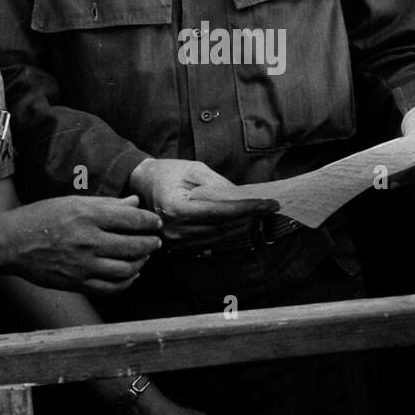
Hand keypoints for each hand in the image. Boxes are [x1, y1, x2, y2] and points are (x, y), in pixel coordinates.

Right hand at [0, 194, 161, 293]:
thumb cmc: (41, 217)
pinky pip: (112, 288)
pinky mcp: (78, 283)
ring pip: (127, 269)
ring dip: (142, 262)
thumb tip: (134, 202)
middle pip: (134, 246)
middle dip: (151, 243)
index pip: (132, 220)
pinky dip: (127, 282)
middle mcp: (89, 241)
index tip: (155, 223)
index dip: (150, 222)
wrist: (12, 243)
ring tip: (144, 256)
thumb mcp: (73, 202)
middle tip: (155, 241)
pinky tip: (131, 275)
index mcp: (88, 216)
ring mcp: (84, 265)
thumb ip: (107, 204)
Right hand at [130, 158, 278, 245]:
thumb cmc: (167, 172)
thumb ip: (218, 183)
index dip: (246, 209)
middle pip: (222, 227)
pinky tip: (245, 222)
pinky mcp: (180, 245)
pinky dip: (230, 232)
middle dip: (250, 217)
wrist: (143, 184)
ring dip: (243, 226)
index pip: (219, 212)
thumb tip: (243, 197)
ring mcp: (176, 241)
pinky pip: (211, 240)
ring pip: (220, 236)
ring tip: (262, 214)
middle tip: (271, 207)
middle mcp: (175, 229)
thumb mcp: (193, 169)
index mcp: (175, 208)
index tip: (268, 203)